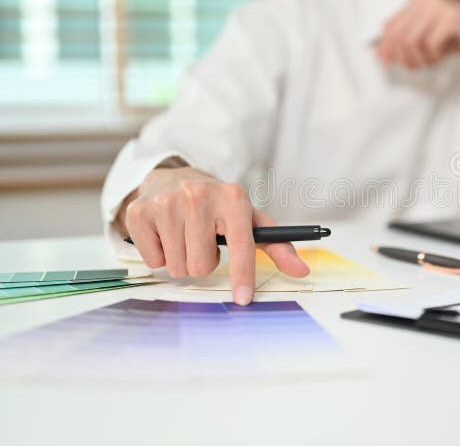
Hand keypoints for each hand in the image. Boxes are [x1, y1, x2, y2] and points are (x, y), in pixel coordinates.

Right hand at [118, 167, 309, 304]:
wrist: (173, 178)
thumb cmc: (218, 206)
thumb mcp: (248, 219)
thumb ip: (277, 246)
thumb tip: (302, 271)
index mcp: (233, 198)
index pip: (241, 246)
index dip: (242, 276)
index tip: (244, 300)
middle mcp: (199, 196)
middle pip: (203, 266)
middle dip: (204, 262)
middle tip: (203, 242)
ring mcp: (167, 203)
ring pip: (177, 267)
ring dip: (182, 260)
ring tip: (185, 237)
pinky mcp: (140, 213)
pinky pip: (153, 260)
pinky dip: (159, 255)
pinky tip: (165, 234)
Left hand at [376, 0, 459, 68]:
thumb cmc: (458, 34)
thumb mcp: (428, 32)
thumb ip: (406, 37)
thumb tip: (380, 52)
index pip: (391, 25)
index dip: (385, 47)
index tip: (386, 62)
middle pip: (399, 35)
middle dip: (403, 57)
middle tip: (414, 66)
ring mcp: (439, 7)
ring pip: (412, 42)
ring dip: (418, 59)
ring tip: (429, 62)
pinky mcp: (451, 19)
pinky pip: (430, 45)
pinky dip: (433, 57)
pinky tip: (439, 57)